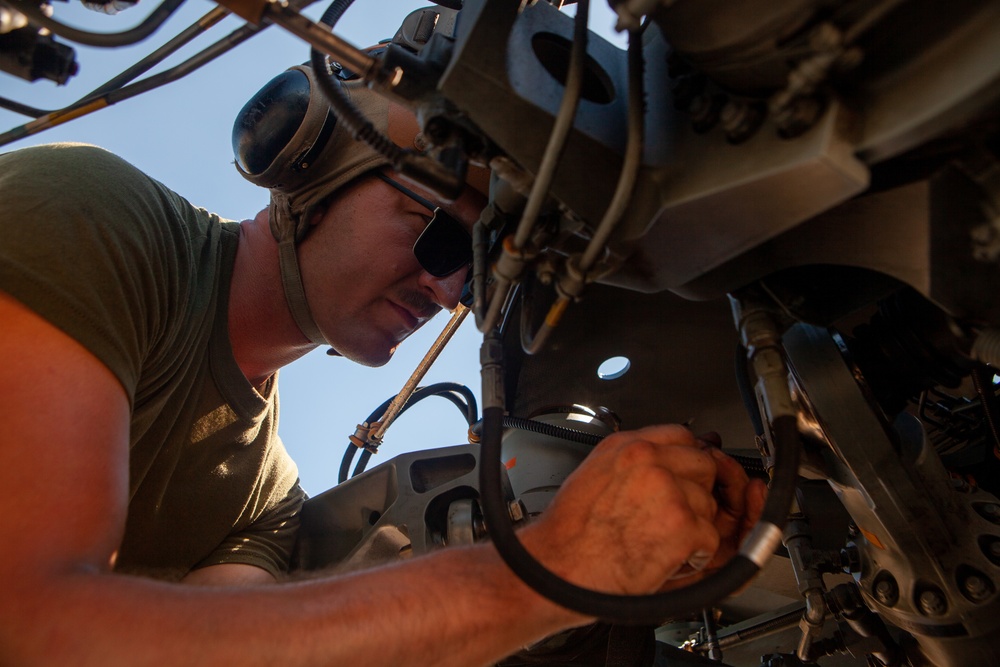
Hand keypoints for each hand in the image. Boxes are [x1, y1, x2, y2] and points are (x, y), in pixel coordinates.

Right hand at [520, 424, 764, 599]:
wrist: (558, 568)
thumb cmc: (569, 533)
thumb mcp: (594, 474)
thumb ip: (631, 463)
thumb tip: (662, 462)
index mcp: (626, 447)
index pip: (681, 436)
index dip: (687, 460)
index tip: (684, 476)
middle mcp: (648, 461)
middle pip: (704, 466)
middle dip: (696, 493)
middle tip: (672, 516)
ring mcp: (667, 491)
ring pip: (708, 505)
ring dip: (693, 529)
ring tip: (658, 541)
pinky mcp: (681, 525)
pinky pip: (709, 538)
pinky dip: (694, 557)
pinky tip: (666, 558)